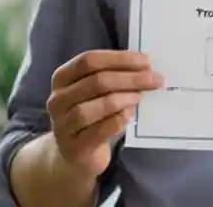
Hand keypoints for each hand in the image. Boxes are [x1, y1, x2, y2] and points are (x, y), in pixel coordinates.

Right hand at [45, 50, 163, 177]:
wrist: (76, 154)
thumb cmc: (91, 115)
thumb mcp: (96, 92)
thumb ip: (114, 77)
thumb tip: (146, 68)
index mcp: (62, 78)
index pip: (89, 61)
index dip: (119, 58)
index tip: (146, 61)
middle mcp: (58, 100)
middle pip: (95, 82)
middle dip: (129, 78)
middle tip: (154, 79)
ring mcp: (62, 125)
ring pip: (91, 108)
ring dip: (121, 99)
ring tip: (140, 96)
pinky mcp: (75, 148)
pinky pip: (98, 131)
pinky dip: (116, 120)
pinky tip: (130, 114)